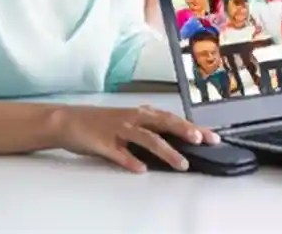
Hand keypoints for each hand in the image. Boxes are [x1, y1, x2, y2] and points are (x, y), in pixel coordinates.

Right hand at [50, 104, 220, 173]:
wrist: (68, 121)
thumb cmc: (102, 123)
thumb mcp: (130, 121)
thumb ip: (151, 127)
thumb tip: (177, 137)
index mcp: (142, 113)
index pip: (173, 119)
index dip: (193, 127)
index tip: (213, 136)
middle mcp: (133, 119)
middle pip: (164, 124)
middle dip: (184, 132)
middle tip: (201, 140)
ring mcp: (118, 130)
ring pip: (146, 139)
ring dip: (166, 151)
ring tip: (181, 164)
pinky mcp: (103, 143)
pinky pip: (119, 153)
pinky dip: (131, 161)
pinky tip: (141, 169)